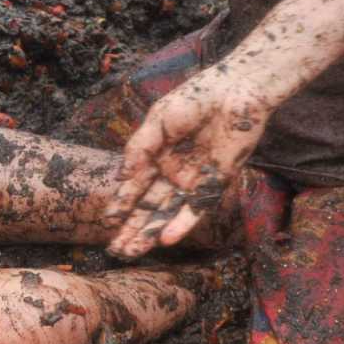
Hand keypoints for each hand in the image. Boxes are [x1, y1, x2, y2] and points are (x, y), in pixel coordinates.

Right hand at [104, 68, 270, 257]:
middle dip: (132, 227)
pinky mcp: (216, 182)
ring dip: (150, 233)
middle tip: (115, 250)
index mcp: (157, 155)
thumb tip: (122, 177)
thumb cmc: (196, 97)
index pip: (136, 186)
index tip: (107, 221)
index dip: (122, 203)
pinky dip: (181, 224)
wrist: (235, 91)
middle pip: (149, 206)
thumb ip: (139, 148)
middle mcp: (174, 171)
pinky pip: (197, 208)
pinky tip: (165, 239)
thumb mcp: (157, 120)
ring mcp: (194, 179)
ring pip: (168, 213)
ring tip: (131, 252)